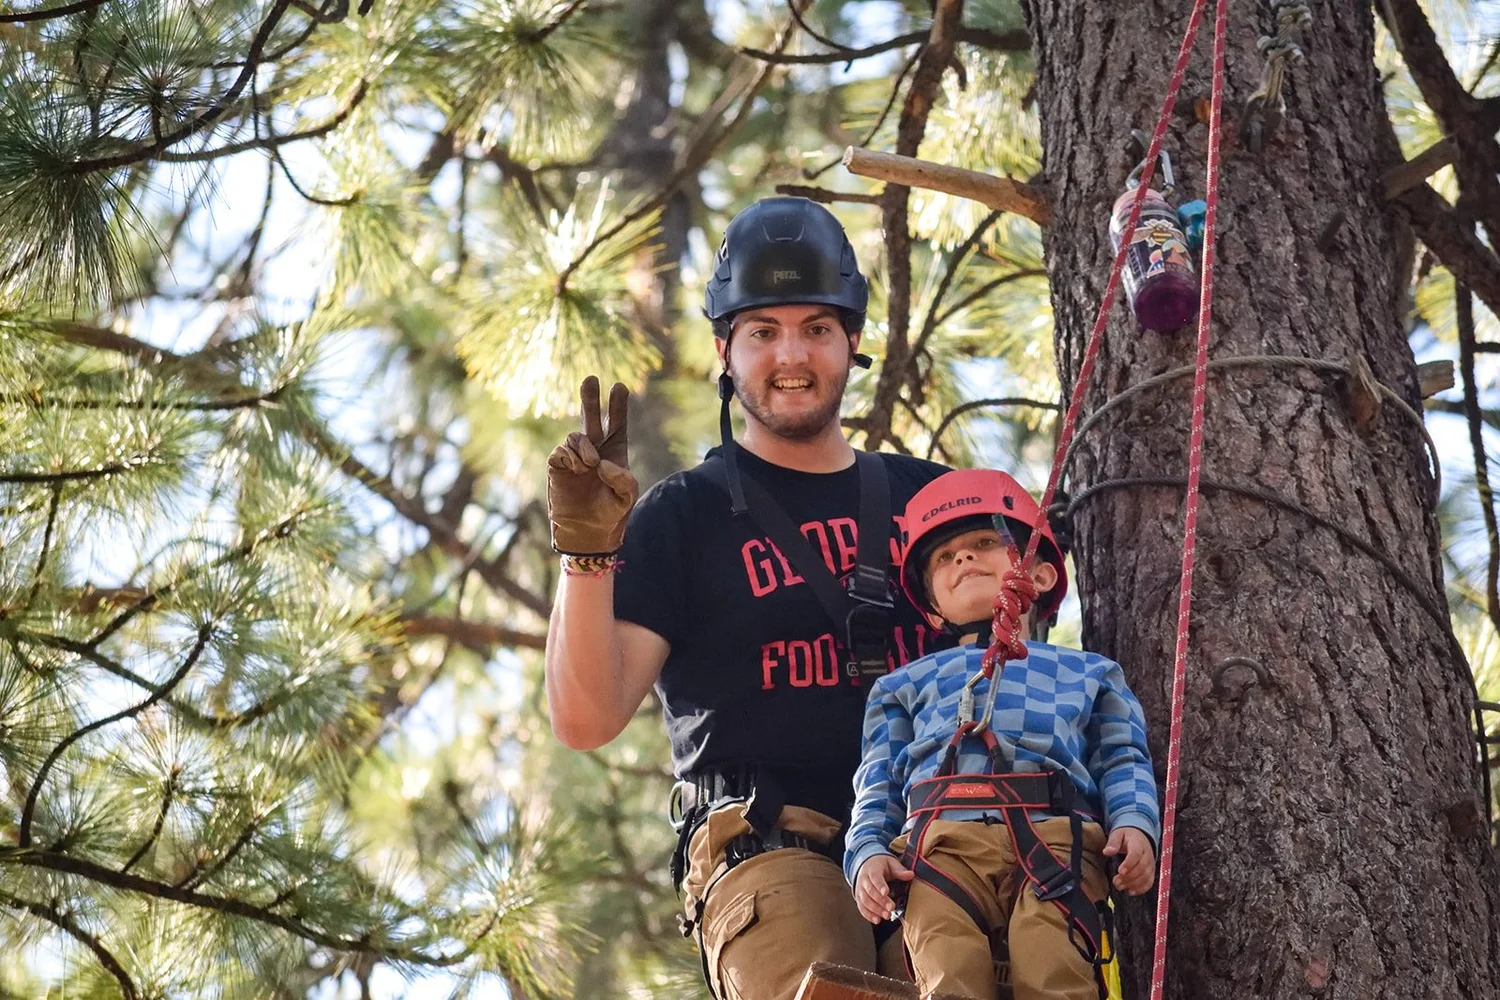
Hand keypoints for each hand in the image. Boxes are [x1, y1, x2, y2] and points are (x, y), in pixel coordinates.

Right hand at [547, 377, 638, 554]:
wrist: (588, 533)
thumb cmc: (611, 513)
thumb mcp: (627, 496)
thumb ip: (622, 479)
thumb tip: (601, 462)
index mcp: (614, 452)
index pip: (617, 424)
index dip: (617, 406)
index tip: (620, 386)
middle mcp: (594, 450)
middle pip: (592, 418)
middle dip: (591, 398)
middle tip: (591, 378)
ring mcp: (574, 458)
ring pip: (575, 435)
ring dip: (584, 446)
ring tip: (591, 465)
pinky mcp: (558, 467)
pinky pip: (561, 452)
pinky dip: (570, 457)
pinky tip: (578, 469)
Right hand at [854, 854, 912, 922]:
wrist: (866, 865)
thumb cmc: (881, 865)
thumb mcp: (891, 863)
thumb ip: (900, 870)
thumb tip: (911, 874)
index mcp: (872, 869)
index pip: (875, 877)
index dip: (880, 885)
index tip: (886, 892)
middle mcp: (864, 879)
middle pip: (870, 891)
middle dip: (880, 901)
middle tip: (891, 908)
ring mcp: (860, 889)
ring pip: (865, 900)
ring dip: (875, 910)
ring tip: (887, 916)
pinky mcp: (859, 898)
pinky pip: (861, 907)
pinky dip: (868, 915)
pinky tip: (877, 920)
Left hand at [1103, 827, 1155, 895]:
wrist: (1139, 835)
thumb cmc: (1126, 835)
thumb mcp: (1118, 834)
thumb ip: (1113, 843)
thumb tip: (1107, 852)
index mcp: (1138, 844)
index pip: (1136, 854)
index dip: (1129, 864)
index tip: (1120, 871)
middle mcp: (1147, 855)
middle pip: (1141, 868)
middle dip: (1128, 877)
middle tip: (1115, 882)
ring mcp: (1150, 864)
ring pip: (1146, 877)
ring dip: (1133, 884)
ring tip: (1120, 887)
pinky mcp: (1151, 871)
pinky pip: (1149, 882)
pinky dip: (1141, 889)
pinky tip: (1130, 891)